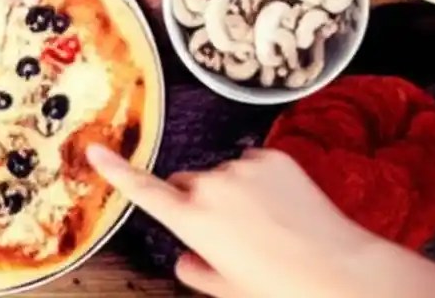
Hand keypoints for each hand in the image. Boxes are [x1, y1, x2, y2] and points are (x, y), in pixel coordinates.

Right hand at [86, 145, 378, 297]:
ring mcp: (243, 167)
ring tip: (266, 224)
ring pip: (224, 175)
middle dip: (195, 201)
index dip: (116, 170)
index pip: (143, 189)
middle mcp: (212, 185)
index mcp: (192, 219)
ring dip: (234, 191)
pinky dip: (261, 180)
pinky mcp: (273, 156)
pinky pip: (254, 164)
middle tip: (226, 231)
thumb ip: (197, 270)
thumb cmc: (280, 287)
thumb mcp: (229, 288)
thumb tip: (185, 259)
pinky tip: (283, 207)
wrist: (339, 270)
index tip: (96, 150)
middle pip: (186, 184)